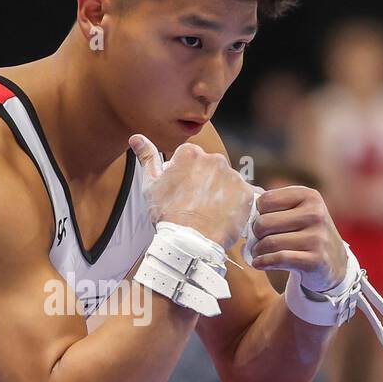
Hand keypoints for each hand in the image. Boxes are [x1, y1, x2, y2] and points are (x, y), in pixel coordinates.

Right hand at [130, 134, 256, 248]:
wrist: (189, 244)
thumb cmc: (167, 216)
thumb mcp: (150, 186)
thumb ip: (147, 158)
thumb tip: (136, 137)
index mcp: (190, 153)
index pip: (191, 158)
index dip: (186, 176)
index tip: (183, 193)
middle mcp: (214, 159)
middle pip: (211, 168)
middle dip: (206, 183)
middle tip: (196, 205)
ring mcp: (232, 175)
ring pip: (228, 181)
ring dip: (222, 193)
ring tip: (211, 213)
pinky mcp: (246, 192)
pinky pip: (245, 195)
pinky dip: (237, 205)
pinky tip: (225, 217)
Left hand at [245, 185, 348, 292]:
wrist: (333, 262)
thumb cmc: (306, 234)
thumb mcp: (298, 212)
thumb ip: (274, 206)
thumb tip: (241, 206)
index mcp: (309, 196)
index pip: (266, 200)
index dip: (256, 213)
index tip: (259, 223)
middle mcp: (315, 213)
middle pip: (264, 222)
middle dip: (255, 234)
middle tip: (255, 241)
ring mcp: (317, 237)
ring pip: (269, 242)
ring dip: (257, 251)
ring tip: (256, 253)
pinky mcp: (315, 259)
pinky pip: (279, 258)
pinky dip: (263, 262)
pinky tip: (259, 263)